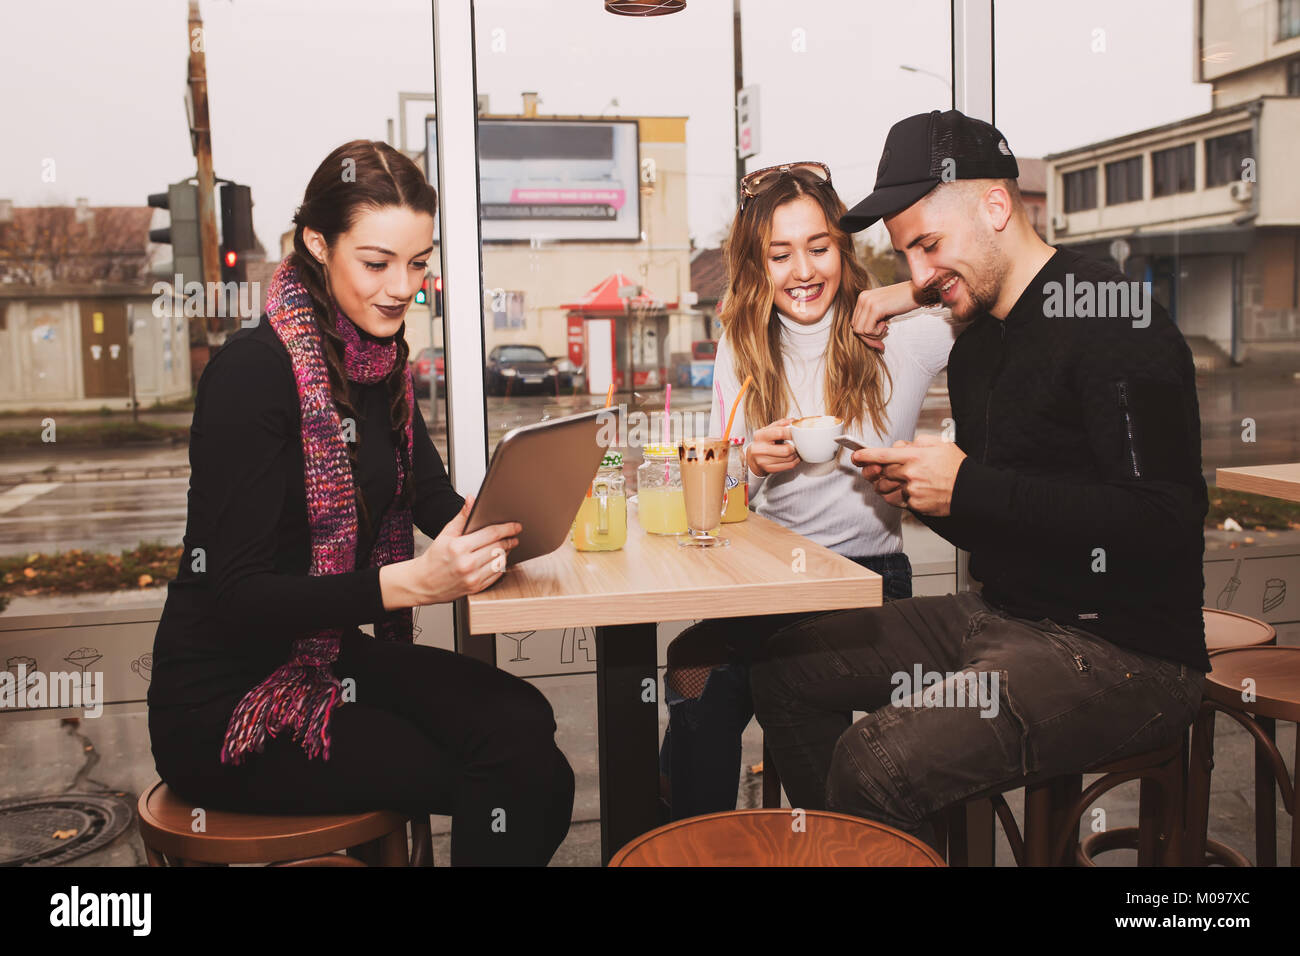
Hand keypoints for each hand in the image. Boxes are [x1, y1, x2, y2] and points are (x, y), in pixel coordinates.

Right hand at [413, 495, 520, 601]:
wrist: (422, 583)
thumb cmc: (433, 558)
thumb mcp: (445, 534)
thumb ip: (461, 517)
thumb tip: (471, 500)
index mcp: (459, 547)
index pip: (491, 534)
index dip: (507, 528)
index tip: (515, 526)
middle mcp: (467, 564)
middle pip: (498, 547)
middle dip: (510, 540)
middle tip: (514, 536)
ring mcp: (472, 578)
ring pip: (500, 562)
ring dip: (507, 553)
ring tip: (507, 547)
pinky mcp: (475, 588)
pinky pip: (496, 575)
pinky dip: (501, 566)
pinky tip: (499, 560)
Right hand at [746, 418, 799, 475]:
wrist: (753, 456)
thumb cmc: (763, 442)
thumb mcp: (768, 430)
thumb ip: (780, 424)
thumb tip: (792, 421)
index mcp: (759, 436)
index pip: (780, 433)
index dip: (792, 433)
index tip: (797, 432)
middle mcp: (759, 449)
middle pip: (786, 450)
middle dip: (795, 447)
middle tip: (797, 443)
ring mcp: (763, 461)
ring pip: (789, 459)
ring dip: (796, 454)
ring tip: (795, 449)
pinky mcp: (769, 469)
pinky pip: (789, 466)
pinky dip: (795, 461)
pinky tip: (794, 457)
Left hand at [850, 282, 923, 351]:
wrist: (918, 291)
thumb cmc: (903, 301)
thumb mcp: (883, 309)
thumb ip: (872, 320)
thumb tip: (866, 339)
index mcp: (863, 297)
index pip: (855, 322)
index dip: (865, 334)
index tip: (878, 340)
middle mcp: (862, 298)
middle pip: (856, 328)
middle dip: (868, 338)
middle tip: (881, 339)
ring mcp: (868, 302)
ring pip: (860, 331)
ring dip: (873, 335)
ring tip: (885, 327)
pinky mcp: (875, 308)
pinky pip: (868, 330)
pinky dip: (877, 332)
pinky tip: (886, 324)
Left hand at [851, 434, 965, 514]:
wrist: (970, 489)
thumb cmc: (955, 466)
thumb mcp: (939, 444)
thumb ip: (917, 442)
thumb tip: (901, 447)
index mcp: (915, 456)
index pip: (882, 455)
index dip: (865, 456)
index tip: (856, 456)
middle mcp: (910, 473)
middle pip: (880, 472)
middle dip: (872, 470)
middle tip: (872, 469)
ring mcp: (912, 490)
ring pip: (884, 488)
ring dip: (881, 484)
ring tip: (887, 480)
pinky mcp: (915, 504)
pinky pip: (895, 501)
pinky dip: (892, 496)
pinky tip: (899, 491)